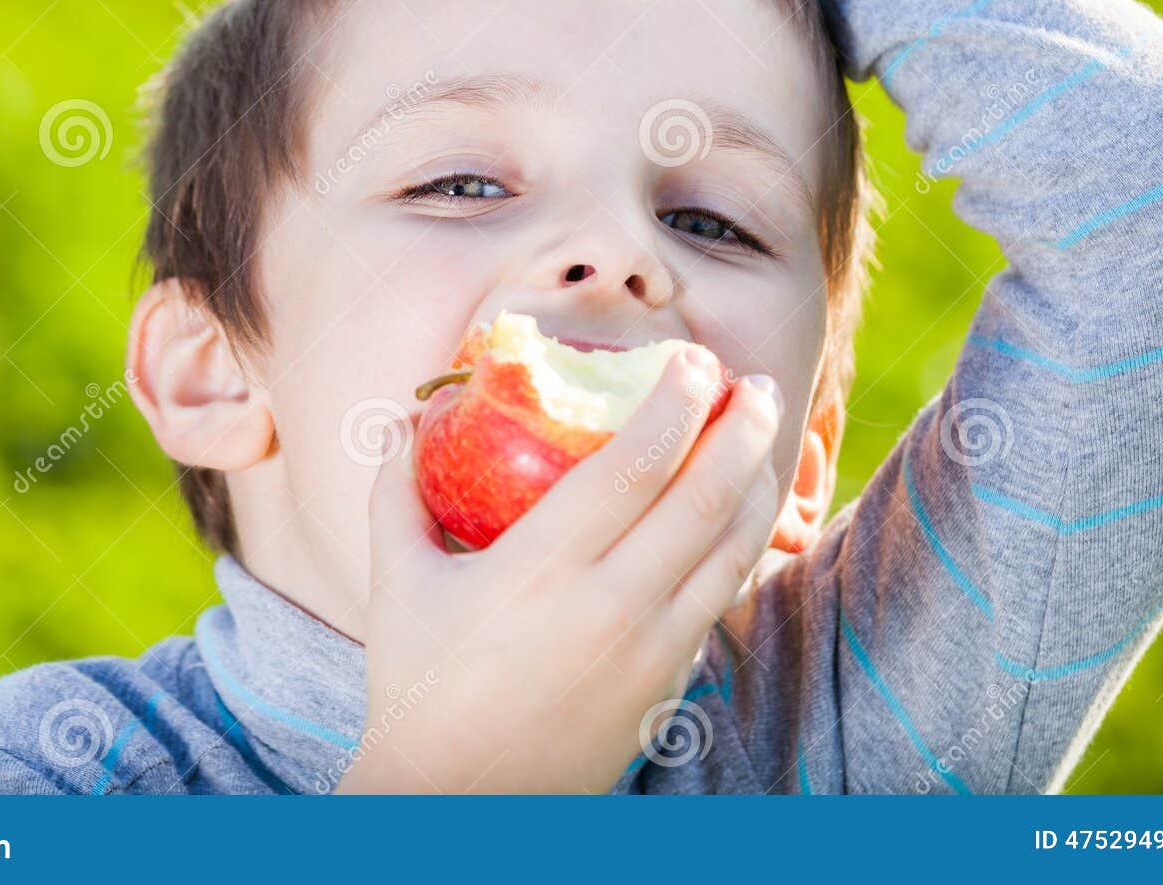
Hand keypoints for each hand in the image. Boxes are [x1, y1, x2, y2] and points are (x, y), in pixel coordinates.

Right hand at [334, 351, 784, 792]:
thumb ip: (396, 491)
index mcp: (543, 569)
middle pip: (705, 498)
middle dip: (743, 428)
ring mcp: (652, 652)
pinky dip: (743, 546)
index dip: (677, 402)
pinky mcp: (671, 686)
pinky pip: (720, 600)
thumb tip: (405, 417)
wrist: (458, 804)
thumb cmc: (420, 685)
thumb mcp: (396, 582)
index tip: (694, 359)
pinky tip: (741, 516)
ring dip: (760, 483)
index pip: (636, 464)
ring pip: (734, 551)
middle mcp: (612, 606)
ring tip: (766, 436)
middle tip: (755, 384)